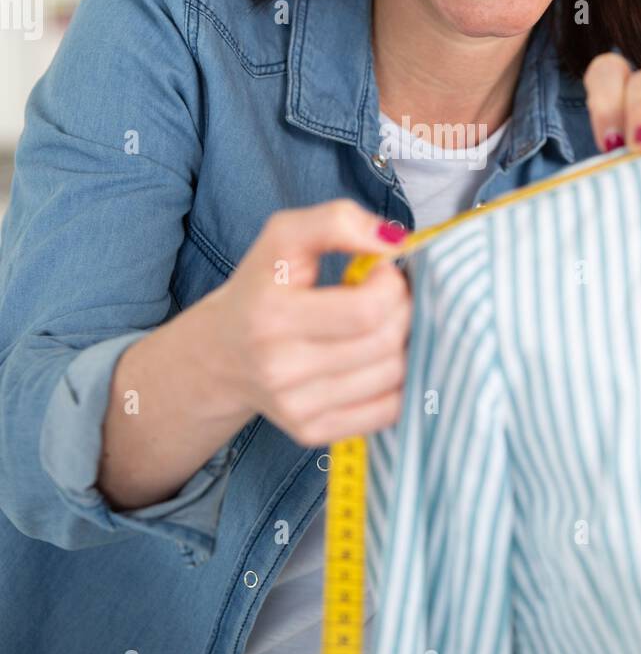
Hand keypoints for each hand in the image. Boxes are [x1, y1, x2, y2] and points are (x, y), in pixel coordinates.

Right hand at [211, 199, 412, 446]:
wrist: (221, 353)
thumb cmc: (262, 287)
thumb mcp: (284, 237)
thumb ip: (337, 221)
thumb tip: (393, 241)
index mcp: (270, 313)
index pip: (366, 310)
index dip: (392, 285)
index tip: (383, 271)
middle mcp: (279, 367)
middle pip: (384, 343)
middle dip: (404, 311)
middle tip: (391, 298)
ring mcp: (295, 407)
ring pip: (393, 377)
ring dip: (404, 345)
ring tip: (384, 325)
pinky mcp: (310, 432)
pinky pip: (387, 412)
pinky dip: (398, 382)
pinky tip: (380, 359)